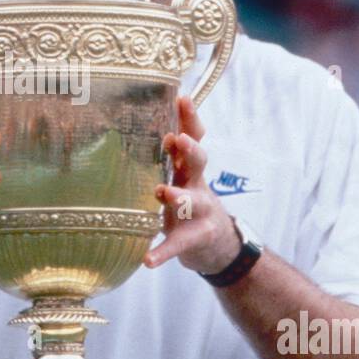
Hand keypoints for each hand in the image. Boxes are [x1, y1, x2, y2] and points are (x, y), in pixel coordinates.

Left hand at [143, 94, 239, 273]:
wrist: (218, 245)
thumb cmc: (191, 203)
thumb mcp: (183, 178)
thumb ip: (170, 156)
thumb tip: (140, 120)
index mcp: (189, 168)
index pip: (193, 137)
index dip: (189, 119)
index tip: (182, 98)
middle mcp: (197, 186)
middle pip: (199, 162)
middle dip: (189, 150)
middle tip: (177, 140)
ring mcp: (200, 213)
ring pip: (192, 202)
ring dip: (178, 196)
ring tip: (162, 193)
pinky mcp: (195, 240)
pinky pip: (178, 245)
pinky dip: (162, 252)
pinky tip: (148, 260)